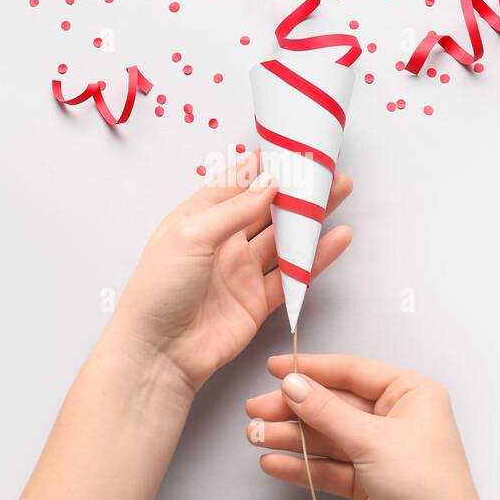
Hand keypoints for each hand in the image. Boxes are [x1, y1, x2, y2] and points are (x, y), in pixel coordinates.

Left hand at [109, 152, 353, 391]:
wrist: (158, 353)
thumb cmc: (158, 290)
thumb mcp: (190, 236)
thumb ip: (234, 210)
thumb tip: (269, 182)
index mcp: (199, 219)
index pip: (236, 182)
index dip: (263, 164)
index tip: (292, 146)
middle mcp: (223, 242)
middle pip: (267, 207)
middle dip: (297, 187)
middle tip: (326, 168)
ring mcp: (242, 271)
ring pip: (285, 237)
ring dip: (312, 216)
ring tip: (340, 191)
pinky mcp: (258, 300)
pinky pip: (293, 274)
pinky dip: (316, 257)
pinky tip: (336, 238)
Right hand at [245, 354, 499, 499]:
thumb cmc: (426, 484)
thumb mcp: (372, 439)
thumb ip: (327, 411)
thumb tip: (293, 384)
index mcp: (409, 393)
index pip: (352, 371)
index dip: (311, 369)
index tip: (274, 367)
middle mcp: (395, 416)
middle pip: (333, 404)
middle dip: (293, 409)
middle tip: (255, 410)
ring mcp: (379, 449)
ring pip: (326, 436)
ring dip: (291, 437)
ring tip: (255, 437)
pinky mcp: (366, 480)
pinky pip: (328, 465)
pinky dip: (302, 465)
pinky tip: (274, 462)